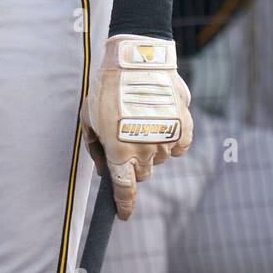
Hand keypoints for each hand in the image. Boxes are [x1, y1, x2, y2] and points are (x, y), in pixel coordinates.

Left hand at [81, 34, 192, 220]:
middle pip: (143, 173)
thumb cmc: (107, 86)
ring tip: (142, 120)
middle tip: (127, 139)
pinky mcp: (183, 127)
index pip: (124, 190)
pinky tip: (162, 122)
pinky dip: (172, 139)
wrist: (136, 58)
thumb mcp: (88, 117)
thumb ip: (95, 148)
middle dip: (134, 164)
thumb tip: (104, 170)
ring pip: (160, 159)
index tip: (123, 213)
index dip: (123, 205)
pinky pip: (180, 146)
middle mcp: (145, 151)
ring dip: (151, 148)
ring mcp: (166, 139)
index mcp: (120, 152)